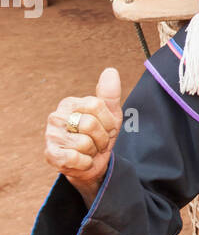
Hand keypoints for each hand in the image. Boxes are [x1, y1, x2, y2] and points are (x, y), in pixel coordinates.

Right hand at [44, 67, 122, 206]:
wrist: (91, 163)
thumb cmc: (100, 135)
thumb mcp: (110, 115)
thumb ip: (110, 94)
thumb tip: (111, 71)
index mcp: (69, 103)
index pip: (97, 105)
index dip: (108, 121)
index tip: (106, 128)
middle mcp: (56, 117)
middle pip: (91, 124)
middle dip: (102, 138)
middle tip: (97, 143)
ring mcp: (51, 135)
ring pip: (85, 143)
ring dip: (93, 152)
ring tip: (88, 151)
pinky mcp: (51, 155)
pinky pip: (76, 158)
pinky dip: (85, 163)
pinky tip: (80, 161)